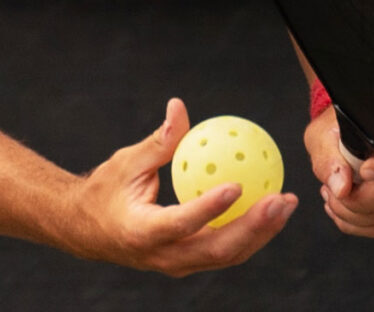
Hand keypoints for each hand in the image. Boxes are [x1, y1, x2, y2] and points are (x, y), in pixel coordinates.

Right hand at [68, 98, 297, 276]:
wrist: (86, 230)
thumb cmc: (105, 191)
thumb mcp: (125, 163)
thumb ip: (158, 142)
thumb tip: (179, 108)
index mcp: (141, 232)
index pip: (181, 223)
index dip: (210, 208)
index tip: (237, 185)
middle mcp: (162, 256)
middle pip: (216, 249)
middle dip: (255, 227)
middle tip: (281, 198)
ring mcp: (178, 264)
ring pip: (227, 255)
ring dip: (262, 232)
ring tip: (287, 202)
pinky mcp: (189, 262)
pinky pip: (224, 250)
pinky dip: (250, 232)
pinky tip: (270, 208)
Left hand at [304, 107, 373, 237]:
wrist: (347, 137)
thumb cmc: (335, 134)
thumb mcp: (322, 138)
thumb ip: (329, 161)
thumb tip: (341, 189)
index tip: (365, 170)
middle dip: (349, 203)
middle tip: (329, 190)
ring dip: (347, 215)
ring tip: (332, 195)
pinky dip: (354, 223)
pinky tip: (341, 207)